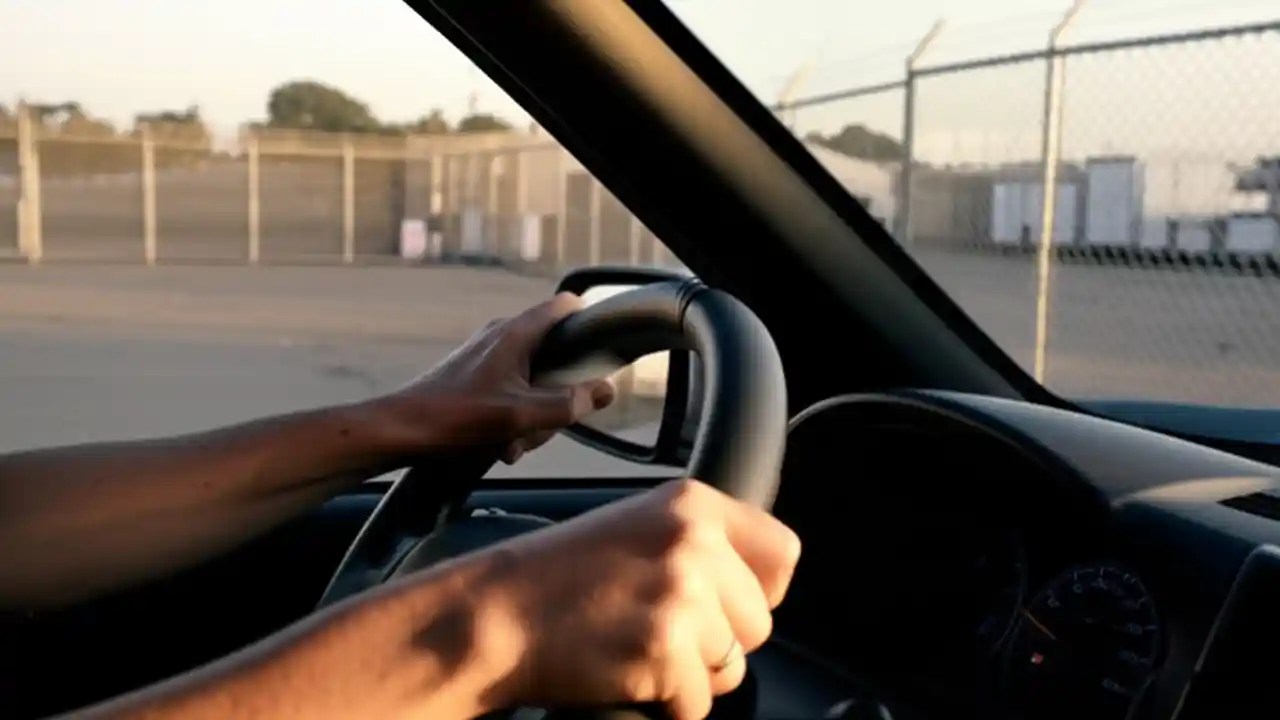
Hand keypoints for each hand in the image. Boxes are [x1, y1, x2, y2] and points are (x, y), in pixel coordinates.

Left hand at [376, 292, 614, 462]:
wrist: (398, 430)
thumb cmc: (453, 418)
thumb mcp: (519, 416)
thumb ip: (566, 404)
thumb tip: (605, 390)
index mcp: (514, 334)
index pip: (564, 306)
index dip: (589, 323)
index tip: (599, 353)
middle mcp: (501, 336)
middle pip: (555, 353)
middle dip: (558, 393)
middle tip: (546, 424)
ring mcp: (486, 355)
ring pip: (534, 378)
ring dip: (534, 413)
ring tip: (515, 442)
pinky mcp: (475, 375)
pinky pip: (512, 391)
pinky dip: (514, 417)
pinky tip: (500, 443)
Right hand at [474, 479, 801, 718]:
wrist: (496, 615)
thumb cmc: (559, 577)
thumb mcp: (639, 526)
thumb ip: (701, 543)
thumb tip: (760, 587)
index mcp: (694, 503)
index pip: (783, 553)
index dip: (756, 590)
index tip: (723, 602)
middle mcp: (694, 541)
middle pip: (760, 622)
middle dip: (718, 641)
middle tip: (655, 629)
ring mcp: (681, 594)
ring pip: (733, 667)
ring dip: (691, 675)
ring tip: (635, 647)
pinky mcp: (665, 648)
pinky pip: (698, 703)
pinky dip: (666, 704)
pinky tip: (624, 671)